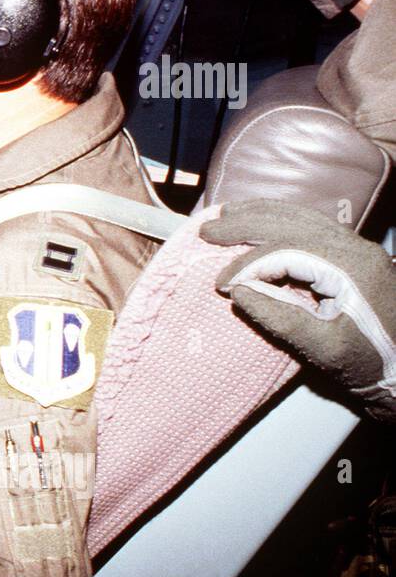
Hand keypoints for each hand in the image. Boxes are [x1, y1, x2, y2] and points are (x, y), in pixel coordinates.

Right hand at [199, 199, 395, 421]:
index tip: (220, 286)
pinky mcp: (353, 254)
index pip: (286, 251)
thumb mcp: (324, 349)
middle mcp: (355, 246)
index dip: (247, 265)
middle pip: (291, 222)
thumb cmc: (370, 362)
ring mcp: (356, 247)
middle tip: (206, 230)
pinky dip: (279, 219)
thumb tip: (237, 292)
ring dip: (260, 214)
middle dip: (245, 224)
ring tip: (225, 214)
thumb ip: (280, 319)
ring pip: (301, 216)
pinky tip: (259, 220)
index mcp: (350, 266)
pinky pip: (311, 224)